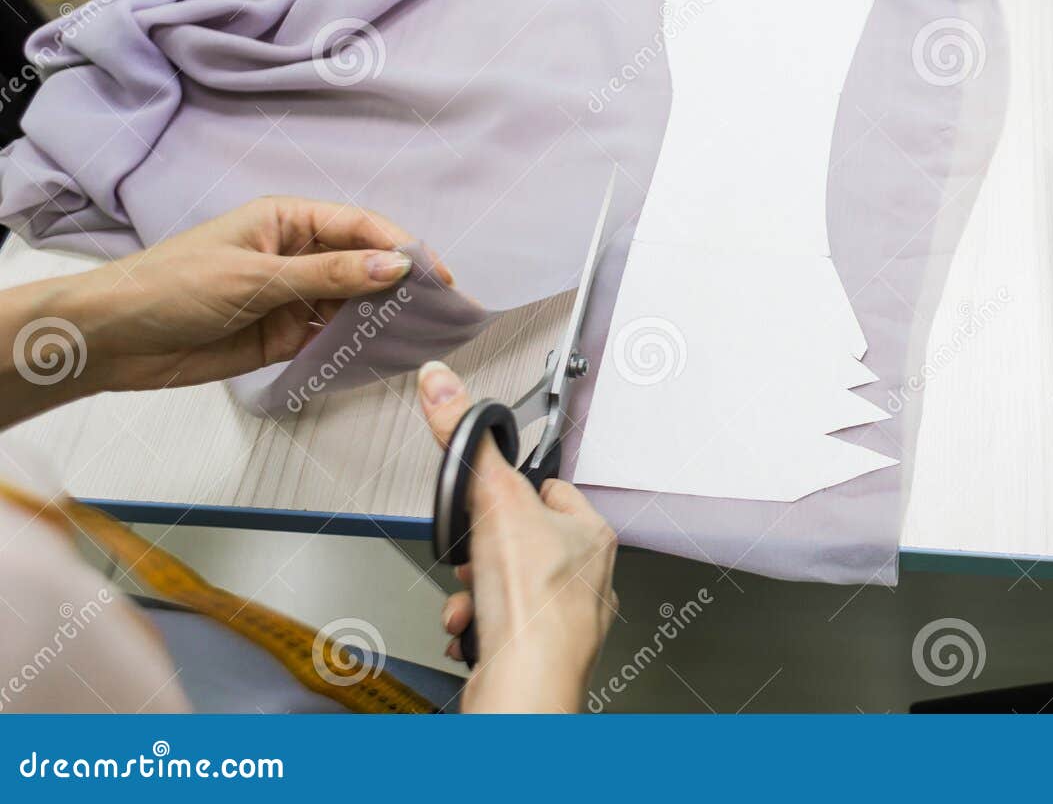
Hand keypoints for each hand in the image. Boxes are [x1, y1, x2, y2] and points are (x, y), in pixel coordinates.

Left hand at [0, 196, 444, 421]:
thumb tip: (396, 267)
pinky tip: (382, 352)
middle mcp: (294, 254)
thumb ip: (329, 275)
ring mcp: (290, 296)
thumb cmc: (172, 287)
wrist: (113, 340)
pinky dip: (356, 343)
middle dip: (400, 282)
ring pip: (351, 301)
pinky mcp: (282, 335)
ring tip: (420, 331)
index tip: (435, 273)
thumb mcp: (256, 276)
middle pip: (362, 263)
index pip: (358, 227)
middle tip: (441, 307)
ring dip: (381, 315)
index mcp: (286, 221)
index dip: (400, 247)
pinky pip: (331, 336)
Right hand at [416, 361, 618, 712]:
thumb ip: (466, 441)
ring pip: (504, 586)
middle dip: (483, 553)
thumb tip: (443, 385)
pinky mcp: (538, 653)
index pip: (549, 491)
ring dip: (475, 592)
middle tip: (475, 560)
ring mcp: (566, 619)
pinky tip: (472, 628)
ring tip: (475, 600)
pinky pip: (498, 626)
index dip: (509, 494)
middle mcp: (588, 577)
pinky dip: (475, 625)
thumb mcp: (492, 499)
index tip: (487, 501)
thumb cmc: (533, 604)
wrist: (525, 686)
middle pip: (519, 542)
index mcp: (592, 534)